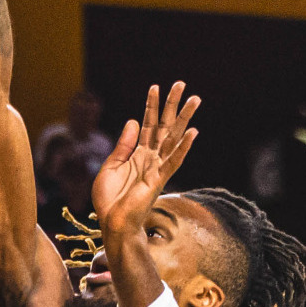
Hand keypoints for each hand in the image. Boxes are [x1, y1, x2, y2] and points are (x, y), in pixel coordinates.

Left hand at [92, 82, 199, 232]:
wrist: (112, 222)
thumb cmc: (110, 199)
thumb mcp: (111, 165)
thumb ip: (123, 145)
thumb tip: (133, 121)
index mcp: (138, 154)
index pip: (147, 124)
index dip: (150, 105)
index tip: (155, 86)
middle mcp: (151, 157)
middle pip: (164, 125)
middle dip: (172, 105)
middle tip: (181, 83)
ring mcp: (157, 167)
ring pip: (173, 138)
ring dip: (184, 119)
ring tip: (195, 99)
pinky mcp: (159, 179)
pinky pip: (174, 161)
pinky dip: (183, 147)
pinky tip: (193, 132)